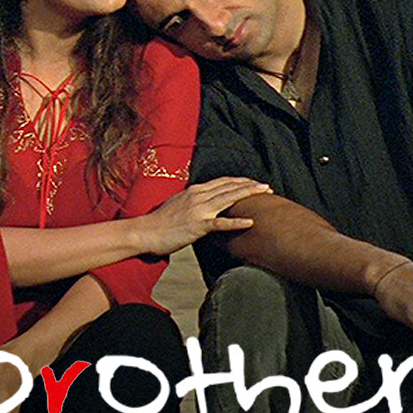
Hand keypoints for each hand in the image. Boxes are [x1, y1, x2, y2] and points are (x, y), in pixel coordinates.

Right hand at [138, 177, 271, 254]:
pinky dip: (237, 222)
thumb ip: (193, 201)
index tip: (254, 182)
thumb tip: (204, 201)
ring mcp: (199, 210)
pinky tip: (251, 222)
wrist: (145, 231)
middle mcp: (199, 196)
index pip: (222, 181)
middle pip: (230, 187)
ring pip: (229, 199)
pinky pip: (221, 223)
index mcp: (195, 190)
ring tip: (265, 194)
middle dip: (250, 185)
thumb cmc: (160, 221)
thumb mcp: (178, 204)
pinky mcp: (197, 226)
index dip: (240, 181)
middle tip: (267, 186)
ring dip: (248, 195)